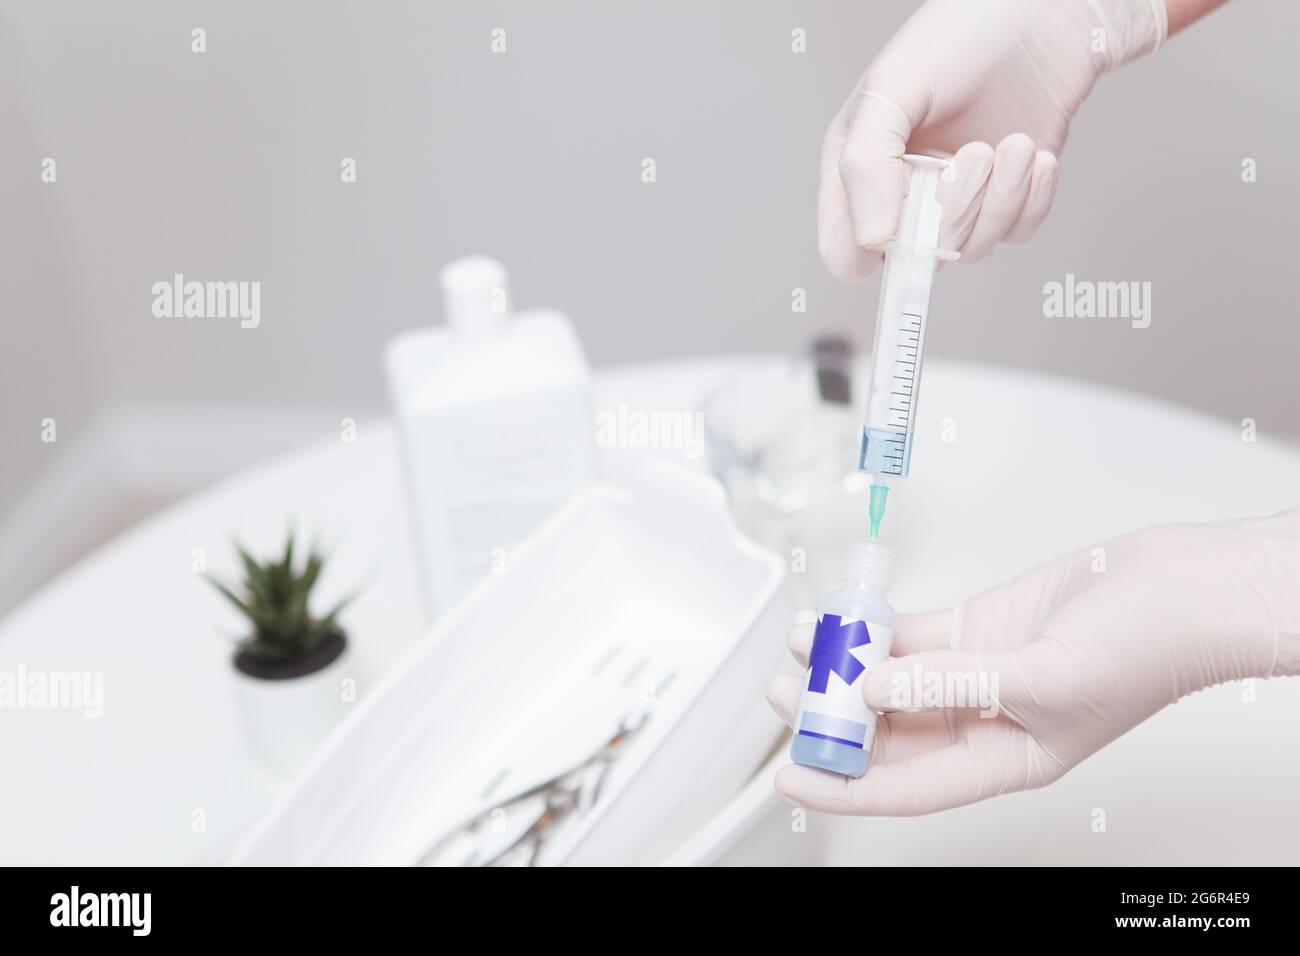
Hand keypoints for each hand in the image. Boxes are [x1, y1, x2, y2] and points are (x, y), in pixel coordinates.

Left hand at [767, 511, 1299, 814]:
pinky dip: (877, 628)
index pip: (905, 787)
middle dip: (832, 717)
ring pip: (893, 676)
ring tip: (800, 646)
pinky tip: (843, 618)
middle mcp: (983, 721)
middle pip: (888, 731)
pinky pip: (912, 634)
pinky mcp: (980, 627)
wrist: (1185, 588)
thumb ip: (949, 684)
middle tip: (783, 693)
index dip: (843, 786)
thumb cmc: (1147, 651)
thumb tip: (872, 684)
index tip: (791, 775)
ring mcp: (978, 671)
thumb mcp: (1041, 681)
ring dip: (846, 664)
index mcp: (1004, 761)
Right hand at [819, 0, 1167, 280]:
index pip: (846, 251)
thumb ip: (866, 163)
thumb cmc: (958, 37)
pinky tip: (1033, 156)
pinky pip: (1016, 235)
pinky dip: (1031, 200)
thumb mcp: (892, 89)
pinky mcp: (1005, 199)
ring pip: (971, 250)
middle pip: (916, 258)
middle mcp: (903, 195)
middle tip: (975, 152)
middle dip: (954, 210)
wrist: (1042, 14)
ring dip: (1000, 198)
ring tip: (1013, 144)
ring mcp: (956, 201)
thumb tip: (872, 239)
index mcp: (857, 171)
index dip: (870, 253)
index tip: (907, 219)